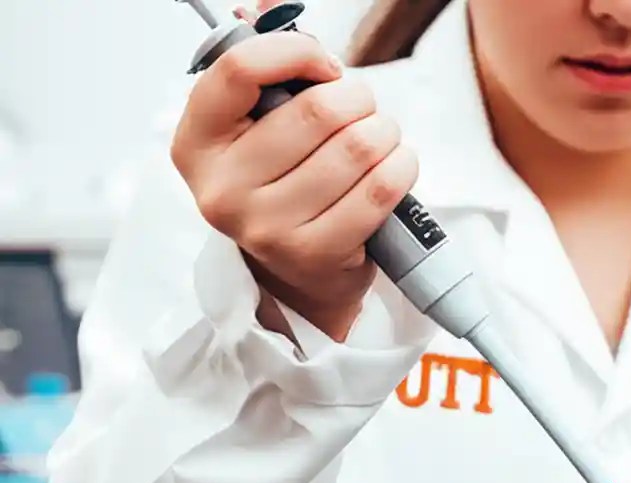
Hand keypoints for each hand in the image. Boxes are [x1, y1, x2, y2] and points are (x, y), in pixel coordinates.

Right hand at [171, 1, 417, 340]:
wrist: (297, 276)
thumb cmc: (285, 184)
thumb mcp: (261, 128)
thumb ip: (266, 69)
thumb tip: (266, 5)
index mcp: (197, 142)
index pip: (239, 69)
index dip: (298, 53)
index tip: (326, 66)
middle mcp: (221, 188)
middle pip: (315, 111)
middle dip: (358, 99)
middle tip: (364, 109)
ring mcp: (265, 227)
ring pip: (356, 149)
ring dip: (386, 133)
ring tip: (382, 138)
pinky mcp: (313, 254)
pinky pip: (380, 190)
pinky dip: (402, 167)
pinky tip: (397, 165)